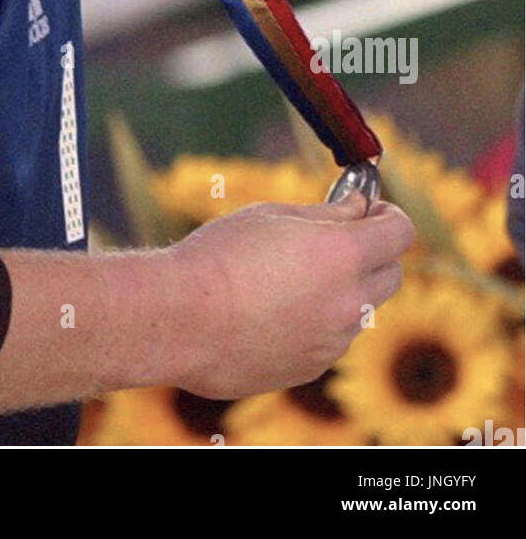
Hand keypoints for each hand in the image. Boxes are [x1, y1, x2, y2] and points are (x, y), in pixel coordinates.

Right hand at [163, 191, 414, 398]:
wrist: (178, 319)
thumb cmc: (219, 256)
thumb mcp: (273, 216)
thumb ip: (326, 215)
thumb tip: (357, 210)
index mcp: (343, 255)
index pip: (400, 232)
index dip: (387, 216)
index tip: (369, 209)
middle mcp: (348, 302)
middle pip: (390, 275)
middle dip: (371, 254)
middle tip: (334, 239)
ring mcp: (332, 341)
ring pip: (357, 310)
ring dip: (340, 290)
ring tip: (286, 276)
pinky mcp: (309, 368)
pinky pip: (329, 338)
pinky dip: (315, 321)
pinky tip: (270, 309)